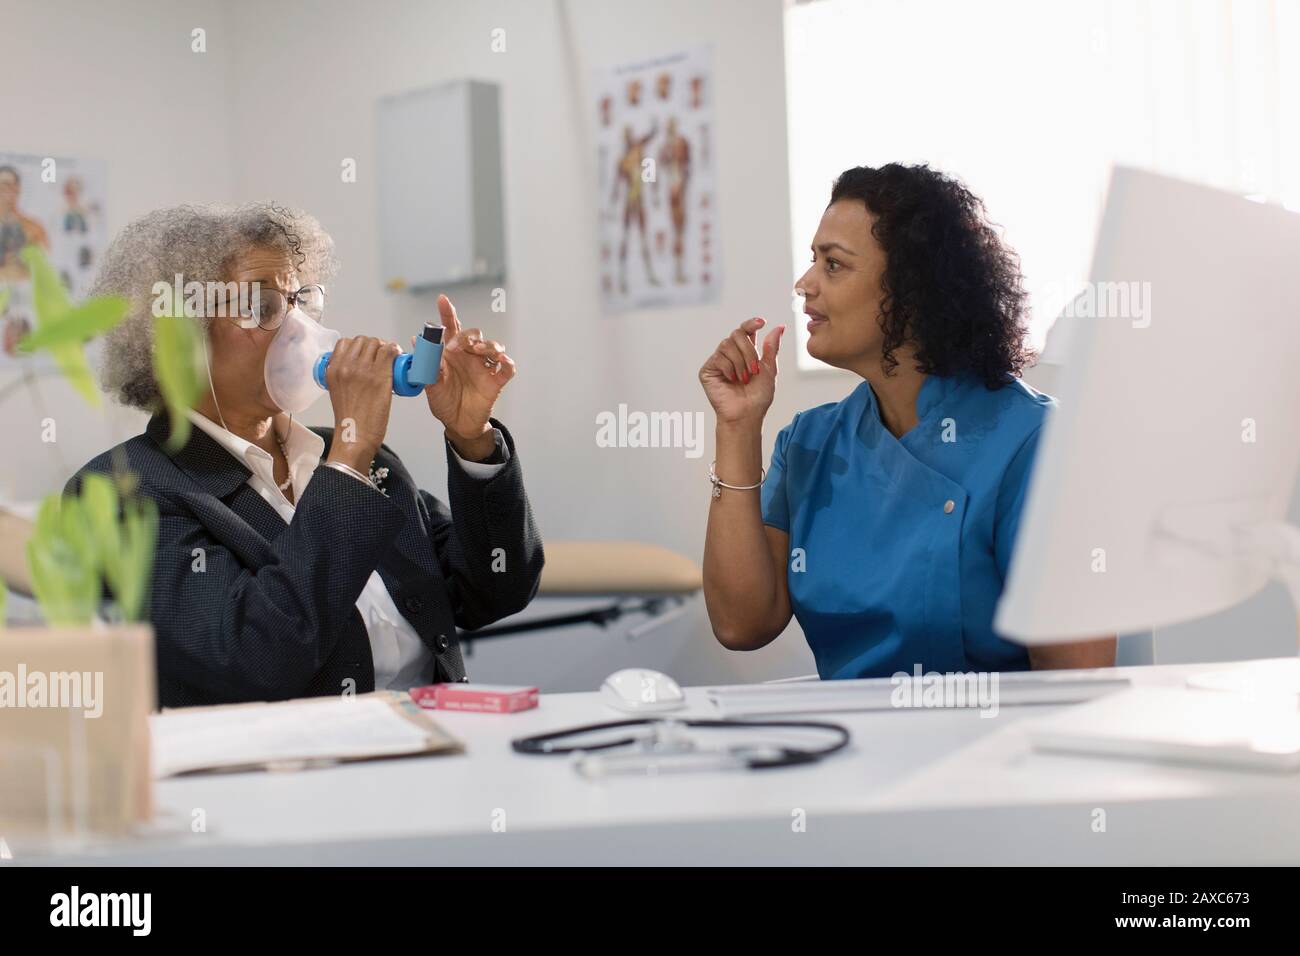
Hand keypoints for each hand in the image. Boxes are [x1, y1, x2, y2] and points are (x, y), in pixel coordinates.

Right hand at [325, 335, 400, 471]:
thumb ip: (342, 376)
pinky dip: (394, 351)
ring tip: (389, 359)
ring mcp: (363, 370)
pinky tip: (397, 358)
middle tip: (381, 356)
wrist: (355, 435)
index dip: (359, 346)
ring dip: (384, 347)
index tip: (367, 354)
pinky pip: (389, 351)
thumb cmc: (349, 419)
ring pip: (376, 343)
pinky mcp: (380, 376)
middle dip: (373, 345)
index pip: (345, 343)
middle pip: (362, 340)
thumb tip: (356, 367)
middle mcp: (346, 365)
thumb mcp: (336, 390)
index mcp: (332, 369)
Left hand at [422, 294, 515, 458]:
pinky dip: (507, 362)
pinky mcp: (495, 382)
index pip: (451, 328)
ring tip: (477, 350)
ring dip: (486, 344)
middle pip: (474, 334)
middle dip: (465, 336)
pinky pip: (507, 368)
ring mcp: (484, 368)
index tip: (442, 299)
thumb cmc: (443, 400)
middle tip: (453, 347)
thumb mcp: (430, 383)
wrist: (456, 424)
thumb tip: (416, 340)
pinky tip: (502, 360)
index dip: (448, 312)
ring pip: (493, 346)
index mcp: (452, 353)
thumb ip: (426, 363)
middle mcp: (469, 356)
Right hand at [699, 317, 783, 425]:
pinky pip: (718, 358)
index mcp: (745, 351)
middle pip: (737, 334)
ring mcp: (718, 361)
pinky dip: (729, 369)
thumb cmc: (758, 396)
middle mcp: (731, 354)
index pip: (745, 330)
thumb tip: (779, 327)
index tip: (761, 322)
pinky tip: (732, 381)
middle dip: (748, 351)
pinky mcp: (708, 370)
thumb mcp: (769, 369)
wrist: (747, 414)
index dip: (751, 323)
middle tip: (754, 370)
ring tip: (744, 378)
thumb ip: (771, 348)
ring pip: (727, 344)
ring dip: (740, 362)